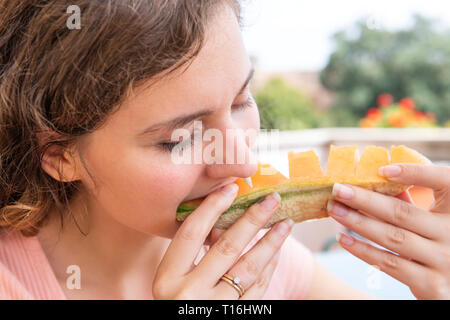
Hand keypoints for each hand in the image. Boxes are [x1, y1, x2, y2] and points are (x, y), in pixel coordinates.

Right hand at [153, 184, 292, 298]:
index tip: (231, 188)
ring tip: (286, 223)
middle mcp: (188, 294)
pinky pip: (258, 288)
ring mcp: (214, 308)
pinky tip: (276, 252)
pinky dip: (269, 267)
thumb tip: (223, 222)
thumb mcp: (173, 281)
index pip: (191, 233)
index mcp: (166, 279)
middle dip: (253, 219)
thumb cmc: (178, 304)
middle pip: (226, 247)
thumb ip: (193, 255)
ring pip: (249, 267)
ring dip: (271, 242)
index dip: (211, 207)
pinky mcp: (236, 316)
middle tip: (272, 199)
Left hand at [327, 163, 449, 298]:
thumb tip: (373, 181)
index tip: (383, 169)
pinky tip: (343, 238)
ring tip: (335, 210)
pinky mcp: (431, 284)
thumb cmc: (440, 243)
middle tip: (338, 189)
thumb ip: (411, 203)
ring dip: (358, 222)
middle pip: (403, 213)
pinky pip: (389, 263)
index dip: (415, 173)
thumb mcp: (434, 219)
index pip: (443, 181)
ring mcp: (443, 260)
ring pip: (392, 237)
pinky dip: (363, 250)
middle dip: (365, 200)